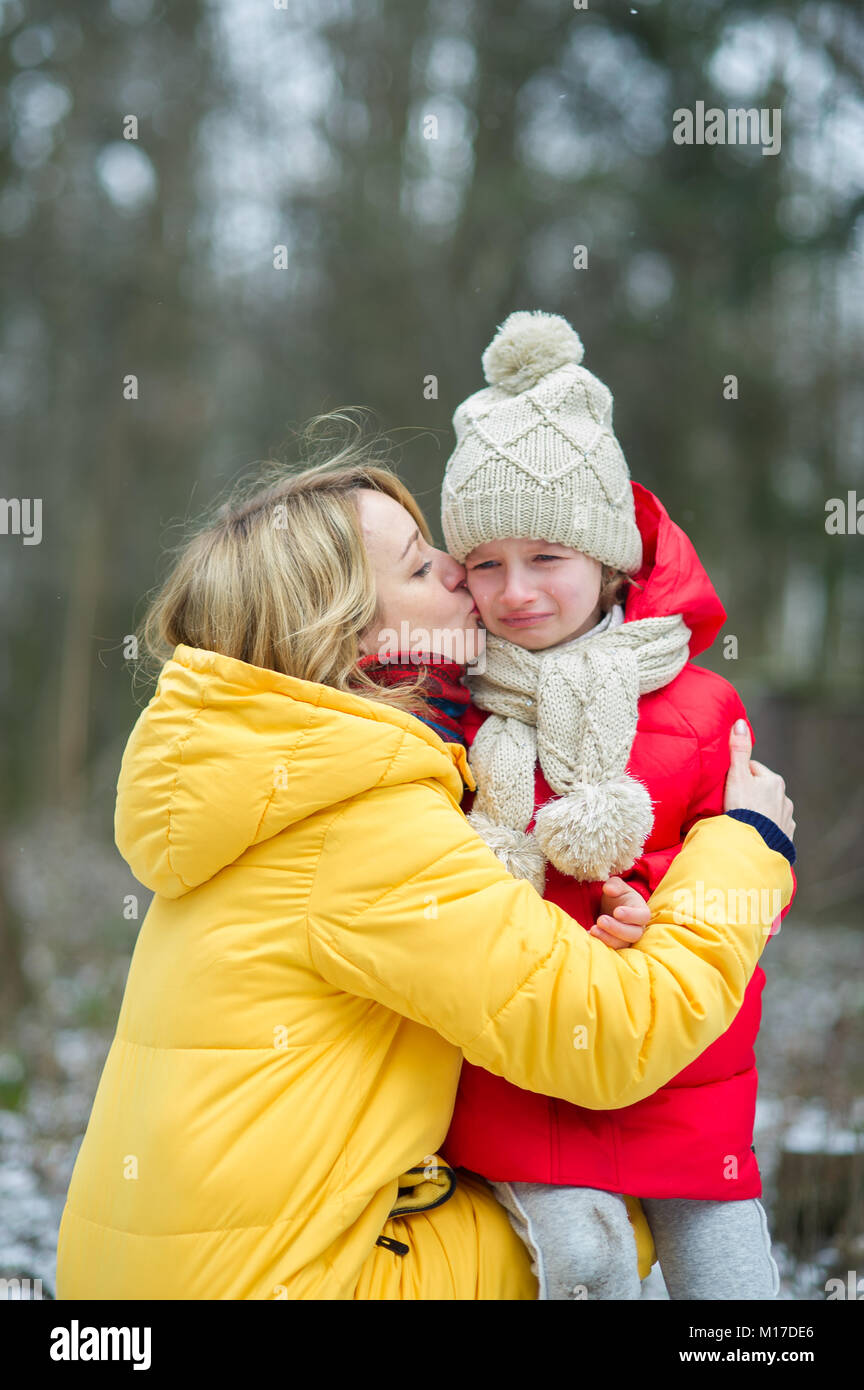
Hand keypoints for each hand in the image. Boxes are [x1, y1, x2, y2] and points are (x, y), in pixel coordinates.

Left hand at [588, 876, 650, 949]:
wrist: (611, 907)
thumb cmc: (617, 896)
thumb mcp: (617, 886)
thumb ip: (614, 885)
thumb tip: (609, 889)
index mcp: (641, 912)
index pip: (642, 916)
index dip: (631, 915)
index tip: (617, 911)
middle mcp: (637, 928)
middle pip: (632, 934)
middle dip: (616, 928)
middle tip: (601, 920)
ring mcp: (627, 939)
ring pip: (621, 944)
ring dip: (607, 938)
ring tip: (592, 930)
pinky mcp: (616, 945)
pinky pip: (610, 949)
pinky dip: (600, 944)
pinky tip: (588, 937)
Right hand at [723, 720, 794, 838]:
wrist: (753, 844)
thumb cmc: (743, 808)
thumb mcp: (736, 776)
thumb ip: (738, 749)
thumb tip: (740, 722)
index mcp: (774, 780)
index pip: (752, 770)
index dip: (738, 775)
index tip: (727, 785)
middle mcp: (785, 798)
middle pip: (762, 789)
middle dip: (750, 793)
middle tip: (732, 802)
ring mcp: (787, 818)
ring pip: (769, 808)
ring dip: (759, 811)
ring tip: (743, 819)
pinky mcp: (785, 836)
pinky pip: (774, 827)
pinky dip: (765, 828)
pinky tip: (754, 832)